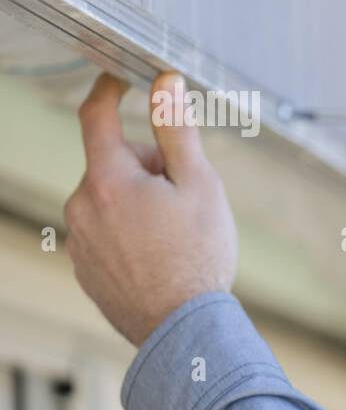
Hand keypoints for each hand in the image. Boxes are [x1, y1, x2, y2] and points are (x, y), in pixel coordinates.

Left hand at [63, 71, 237, 346]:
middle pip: (113, 164)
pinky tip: (161, 258)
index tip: (122, 80)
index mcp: (109, 180)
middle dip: (147, 167)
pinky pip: (105, 233)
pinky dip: (130, 234)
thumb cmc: (198, 256)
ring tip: (177, 236)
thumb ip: (177, 130)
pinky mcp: (85, 268)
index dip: (109, 90)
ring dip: (139, 203)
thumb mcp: (201, 185)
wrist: (183, 328)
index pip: (96, 117)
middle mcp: (82, 206)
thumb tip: (165, 82)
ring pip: (110, 200)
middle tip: (186, 197)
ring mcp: (79, 240)